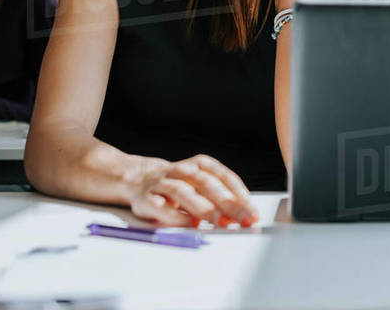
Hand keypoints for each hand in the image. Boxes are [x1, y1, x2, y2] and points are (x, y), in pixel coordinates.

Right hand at [127, 155, 258, 227]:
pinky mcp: (145, 198)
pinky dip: (174, 215)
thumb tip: (243, 215)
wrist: (137, 179)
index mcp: (200, 165)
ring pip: (183, 192)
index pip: (224, 177)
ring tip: (219, 222)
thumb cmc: (178, 186)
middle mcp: (182, 170)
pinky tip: (189, 224)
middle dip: (227, 204)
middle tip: (242, 220)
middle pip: (207, 184)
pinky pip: (161, 207)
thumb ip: (220, 198)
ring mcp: (163, 182)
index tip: (252, 213)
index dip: (240, 195)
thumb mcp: (200, 185)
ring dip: (203, 208)